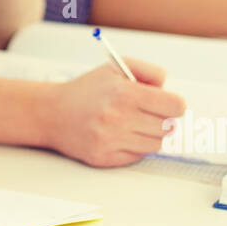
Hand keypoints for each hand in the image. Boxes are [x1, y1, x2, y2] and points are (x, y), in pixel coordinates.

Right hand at [45, 58, 185, 166]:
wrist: (52, 113)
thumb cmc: (87, 89)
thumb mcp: (116, 68)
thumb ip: (148, 72)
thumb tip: (169, 90)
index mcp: (124, 93)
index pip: (174, 106)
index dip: (175, 104)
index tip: (169, 104)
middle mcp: (118, 118)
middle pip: (168, 127)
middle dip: (163, 119)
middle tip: (150, 113)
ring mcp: (111, 140)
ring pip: (155, 144)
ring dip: (151, 134)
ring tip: (135, 124)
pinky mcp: (104, 158)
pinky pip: (138, 157)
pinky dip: (135, 147)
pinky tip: (122, 135)